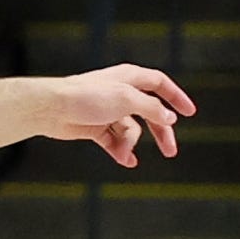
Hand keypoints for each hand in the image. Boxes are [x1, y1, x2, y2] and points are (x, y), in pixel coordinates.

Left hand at [39, 62, 193, 166]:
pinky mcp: (94, 126)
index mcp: (128, 78)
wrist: (49, 109)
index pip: (159, 83)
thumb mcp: (126, 99)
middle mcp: (118, 93)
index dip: (175, 96)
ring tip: (125, 155)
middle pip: (149, 112)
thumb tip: (169, 118)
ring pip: (130, 130)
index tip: (190, 112)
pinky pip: (114, 141)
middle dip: (161, 132)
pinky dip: (120, 150)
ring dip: (130, 144)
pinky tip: (126, 160)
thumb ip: (151, 108)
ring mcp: (106, 110)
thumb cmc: (84, 97)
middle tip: (171, 151)